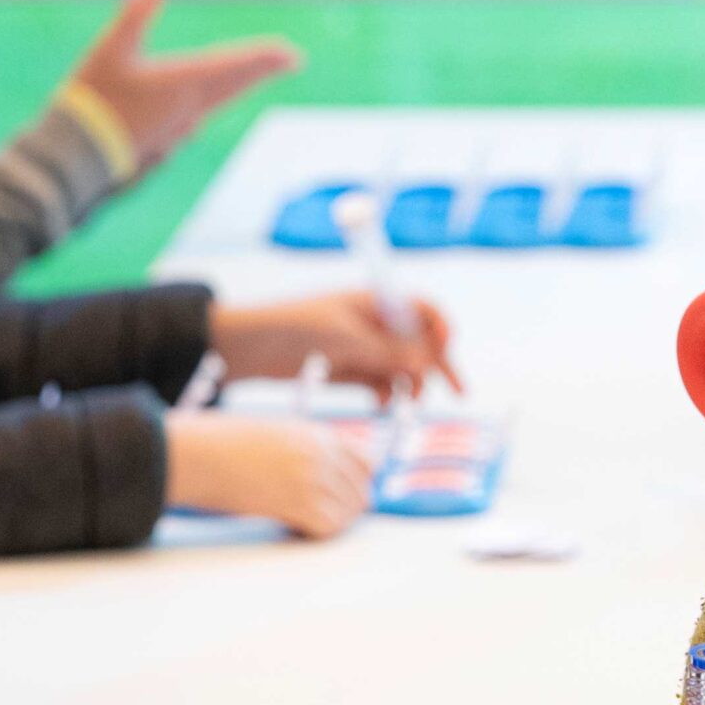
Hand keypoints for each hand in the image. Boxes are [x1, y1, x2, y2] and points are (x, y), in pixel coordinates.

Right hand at [69, 0, 299, 168]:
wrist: (85, 149)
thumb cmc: (95, 95)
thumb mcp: (110, 47)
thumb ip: (135, 14)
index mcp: (182, 81)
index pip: (232, 64)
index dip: (262, 57)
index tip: (290, 52)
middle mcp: (193, 103)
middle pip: (239, 82)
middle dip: (266, 68)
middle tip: (294, 60)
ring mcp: (185, 121)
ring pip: (227, 97)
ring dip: (249, 82)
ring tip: (268, 72)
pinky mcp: (174, 133)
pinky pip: (210, 109)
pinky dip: (226, 96)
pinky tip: (225, 96)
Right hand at [163, 412, 373, 539]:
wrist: (193, 454)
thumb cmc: (220, 443)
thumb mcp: (274, 433)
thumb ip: (306, 448)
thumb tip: (328, 474)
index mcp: (317, 435)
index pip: (367, 462)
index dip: (359, 481)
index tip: (345, 493)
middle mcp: (322, 456)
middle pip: (361, 492)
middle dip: (346, 507)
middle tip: (321, 515)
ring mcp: (314, 480)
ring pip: (348, 512)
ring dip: (330, 521)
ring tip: (304, 521)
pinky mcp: (300, 504)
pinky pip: (329, 527)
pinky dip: (317, 533)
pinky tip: (296, 528)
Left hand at [210, 291, 461, 398]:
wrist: (245, 348)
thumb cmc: (292, 328)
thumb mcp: (345, 338)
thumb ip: (389, 351)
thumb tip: (430, 361)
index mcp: (373, 301)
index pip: (421, 309)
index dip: (439, 327)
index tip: (445, 349)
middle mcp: (373, 323)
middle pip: (419, 342)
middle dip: (438, 365)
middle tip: (459, 392)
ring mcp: (363, 347)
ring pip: (402, 367)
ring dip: (409, 384)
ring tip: (405, 401)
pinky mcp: (350, 369)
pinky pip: (381, 383)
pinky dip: (386, 394)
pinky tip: (380, 403)